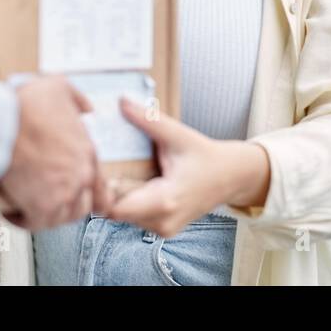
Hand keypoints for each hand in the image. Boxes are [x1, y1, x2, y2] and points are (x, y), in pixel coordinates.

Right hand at [0, 76, 110, 230]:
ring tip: (32, 207)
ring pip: (61, 219)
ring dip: (47, 215)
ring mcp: (62, 195)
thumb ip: (78, 100)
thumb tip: (86, 108)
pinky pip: (35, 224)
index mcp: (88, 152)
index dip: (94, 195)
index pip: (103, 187)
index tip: (85, 199)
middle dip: (68, 206)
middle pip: (83, 207)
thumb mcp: (60, 88)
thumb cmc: (25, 106)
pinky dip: (23, 220)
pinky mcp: (39, 208)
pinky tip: (12, 212)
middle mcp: (80, 177)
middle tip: (51, 201)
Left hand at [101, 96, 270, 237]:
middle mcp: (162, 221)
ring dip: (117, 195)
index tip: (99, 167)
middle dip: (107, 188)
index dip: (102, 189)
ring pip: (123, 215)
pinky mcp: (162, 229)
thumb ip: (149, 120)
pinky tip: (133, 179)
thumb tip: (122, 102)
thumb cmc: (206, 157)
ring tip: (118, 169)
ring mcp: (162, 229)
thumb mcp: (178, 135)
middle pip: (115, 211)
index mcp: (166, 201)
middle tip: (103, 163)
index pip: (115, 208)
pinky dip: (129, 200)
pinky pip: (134, 217)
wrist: (231, 177)